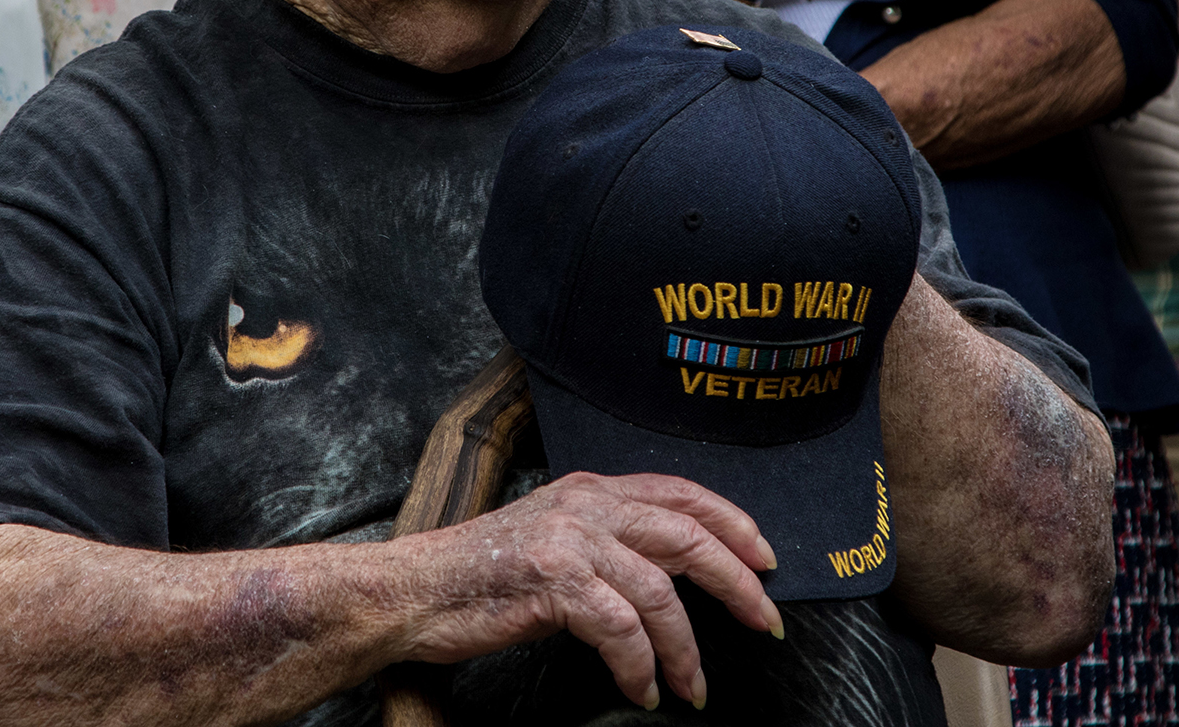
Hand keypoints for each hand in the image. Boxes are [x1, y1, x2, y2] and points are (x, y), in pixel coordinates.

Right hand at [391, 472, 783, 710]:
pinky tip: (641, 689)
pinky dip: (639, 666)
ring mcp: (570, 540)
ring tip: (691, 685)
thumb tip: (669, 575)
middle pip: (687, 535)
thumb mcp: (553, 539)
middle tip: (765, 621)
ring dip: (685, 649)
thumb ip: (607, 542)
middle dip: (736, 582)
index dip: (732, 521)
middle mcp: (585, 504)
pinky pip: (621, 629)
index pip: (680, 492)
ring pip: (660, 592)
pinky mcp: (554, 581)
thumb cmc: (479, 576)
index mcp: (589, 490)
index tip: (765, 557)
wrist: (412, 591)